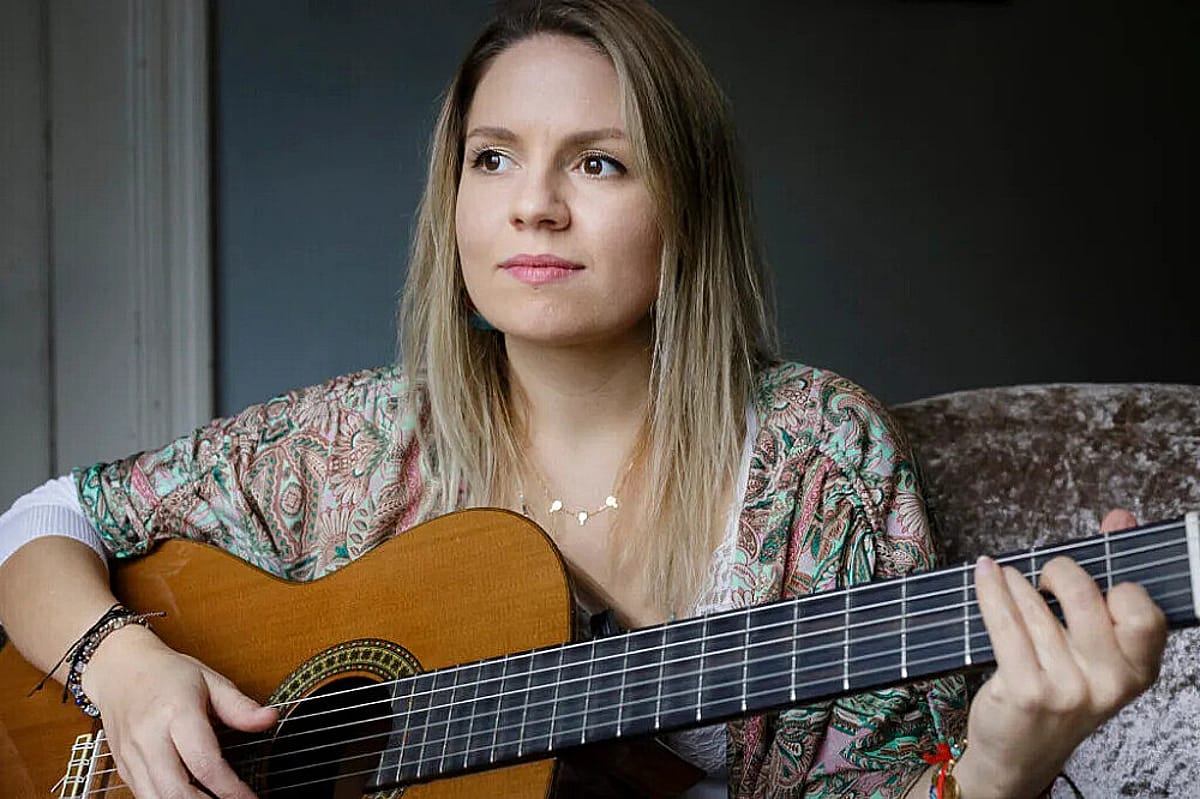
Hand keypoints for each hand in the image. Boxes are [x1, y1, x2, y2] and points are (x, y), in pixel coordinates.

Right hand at [82, 624, 277, 797]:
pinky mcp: (123, 768)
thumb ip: (239, 705)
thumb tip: (269, 719)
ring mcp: (131, 756)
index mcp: (176, 712)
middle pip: (176, 790)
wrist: (120, 669)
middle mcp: (149, 738)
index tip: (250, 798)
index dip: (230, 788)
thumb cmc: (167, 674)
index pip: (204, 762)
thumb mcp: (210, 680)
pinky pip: (144, 796)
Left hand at [954, 509, 1167, 798]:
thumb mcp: (1095, 651)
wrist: (1020, 755)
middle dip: (1057, 570)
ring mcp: (1067, 688)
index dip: (1116, 584)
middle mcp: (1109, 682)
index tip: (1098, 574)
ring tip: (1003, 574)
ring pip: (1035, 605)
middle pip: (1082, 593)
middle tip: (1045, 575)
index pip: (1143, 610)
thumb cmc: (1061, 690)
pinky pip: (1004, 621)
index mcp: (1138, 671)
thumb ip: (1108, 586)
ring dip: (1014, 581)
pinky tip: (984, 573)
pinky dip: (990, 589)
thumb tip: (1120, 517)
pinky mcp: (1025, 689)